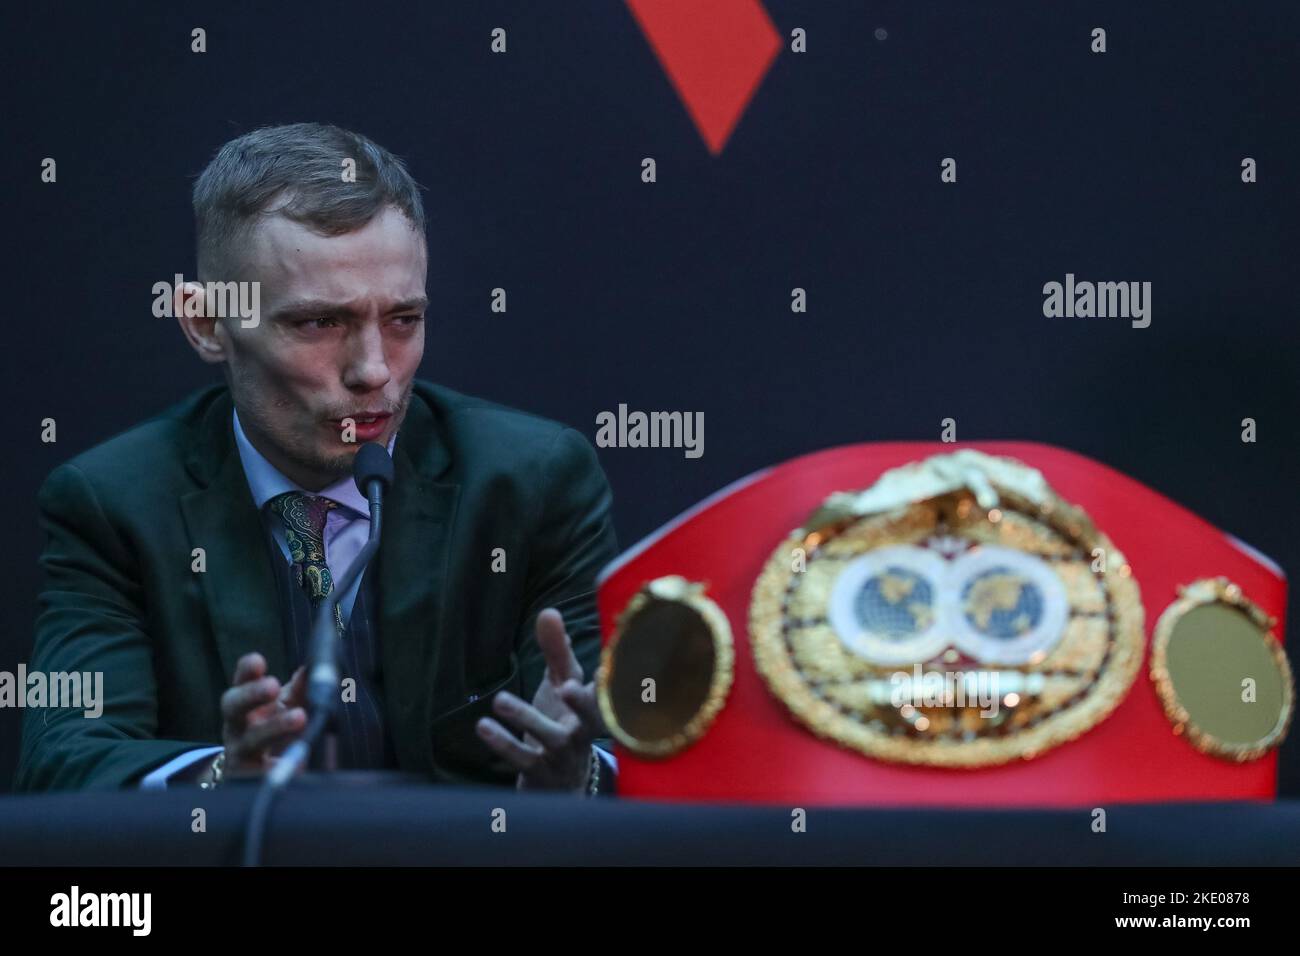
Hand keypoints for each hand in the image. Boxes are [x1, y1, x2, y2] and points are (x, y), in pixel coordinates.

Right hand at [219, 652, 307, 775]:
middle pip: (234, 706)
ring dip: (275, 727)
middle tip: (273, 685)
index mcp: (244, 703)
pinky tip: (293, 763)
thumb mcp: (285, 707)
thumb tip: (311, 669)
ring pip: (252, 739)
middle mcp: (236, 725)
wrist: (249, 774)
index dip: (246, 671)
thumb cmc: (271, 730)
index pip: (240, 682)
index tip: (258, 661)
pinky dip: (276, 768)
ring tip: (299, 716)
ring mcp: (238, 752)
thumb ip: (299, 689)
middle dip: (252, 694)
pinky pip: (259, 774)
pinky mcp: (246, 779)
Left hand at [476, 608, 606, 792]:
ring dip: (526, 718)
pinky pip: (523, 759)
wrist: (561, 782)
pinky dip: (504, 743)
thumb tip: (548, 612)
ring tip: (499, 700)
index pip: (605, 693)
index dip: (609, 684)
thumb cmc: (563, 722)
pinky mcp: (541, 773)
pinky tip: (484, 726)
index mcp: (592, 706)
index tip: (606, 670)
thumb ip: (556, 650)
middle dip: (582, 703)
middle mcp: (583, 731)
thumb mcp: (561, 685)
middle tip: (566, 686)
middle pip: (590, 719)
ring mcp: (564, 755)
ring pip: (551, 738)